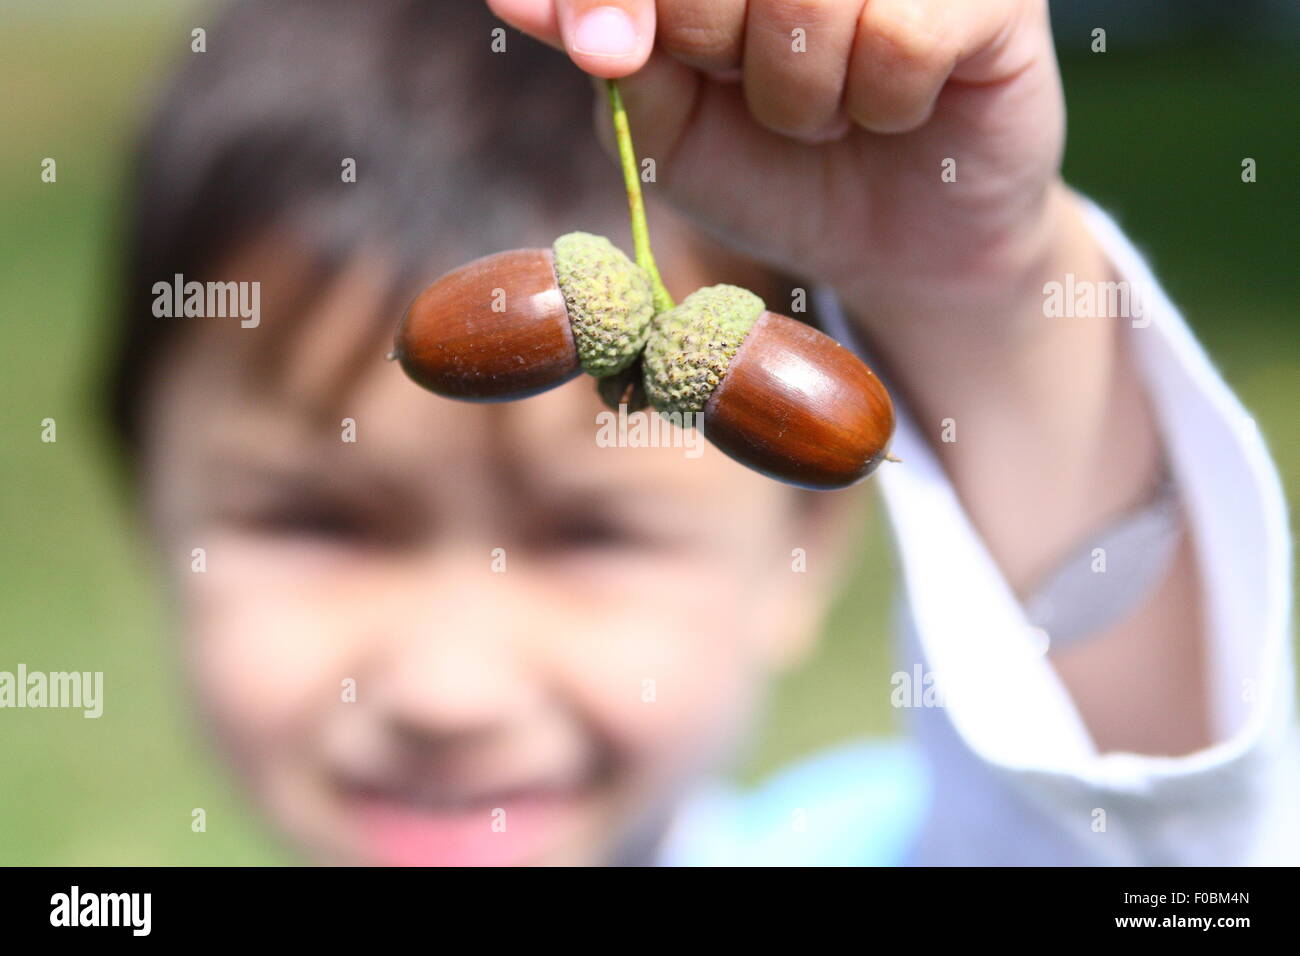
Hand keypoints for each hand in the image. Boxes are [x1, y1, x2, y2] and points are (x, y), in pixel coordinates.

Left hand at [485, 0, 1071, 336]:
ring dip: (799, 92)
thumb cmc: (768, 174)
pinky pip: (903, 36)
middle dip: (709, 37)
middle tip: (740, 81)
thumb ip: (602, 49)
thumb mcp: (661, 128)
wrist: (889, 248)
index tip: (609, 54)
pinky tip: (894, 112)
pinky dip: (884, 102)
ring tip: (822, 116)